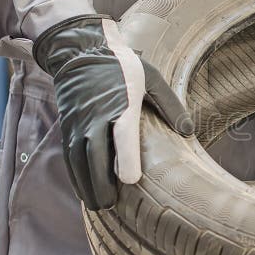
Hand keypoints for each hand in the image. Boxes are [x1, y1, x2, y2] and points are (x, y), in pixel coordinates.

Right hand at [33, 16, 192, 209]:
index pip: (121, 134)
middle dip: (100, 182)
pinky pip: (69, 154)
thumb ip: (170, 105)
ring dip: (86, 184)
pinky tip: (84, 189)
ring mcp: (78, 120)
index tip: (129, 180)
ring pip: (77, 158)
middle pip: (93, 153)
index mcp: (121, 103)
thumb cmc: (122, 66)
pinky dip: (75, 174)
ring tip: (98, 205)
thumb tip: (187, 132)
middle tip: (110, 205)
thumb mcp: (152, 78)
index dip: (124, 158)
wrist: (81, 49)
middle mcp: (95, 114)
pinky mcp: (67, 124)